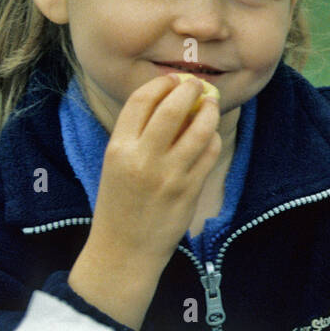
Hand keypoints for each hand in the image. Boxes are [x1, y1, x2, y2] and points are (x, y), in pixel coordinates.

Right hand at [69, 74, 220, 328]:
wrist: (124, 251)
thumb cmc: (120, 204)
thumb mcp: (116, 164)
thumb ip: (138, 134)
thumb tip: (170, 98)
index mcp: (118, 149)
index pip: (141, 101)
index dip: (161, 84)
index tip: (173, 80)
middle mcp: (142, 159)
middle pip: (172, 108)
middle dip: (189, 89)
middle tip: (197, 85)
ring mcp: (168, 175)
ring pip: (199, 128)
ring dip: (209, 110)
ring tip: (211, 104)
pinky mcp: (189, 190)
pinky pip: (209, 153)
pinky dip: (213, 138)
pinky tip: (210, 136)